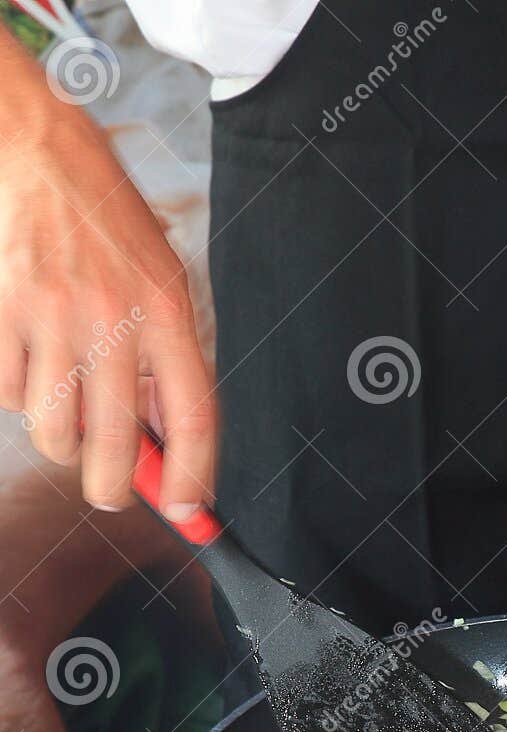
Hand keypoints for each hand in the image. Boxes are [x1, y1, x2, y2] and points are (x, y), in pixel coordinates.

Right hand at [0, 44, 214, 515]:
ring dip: (61, 437)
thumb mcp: (160, 280)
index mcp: (167, 311)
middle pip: (116, 445)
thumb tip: (159, 445)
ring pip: (56, 432)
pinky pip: (10, 395)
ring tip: (67, 406)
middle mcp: (114, 318)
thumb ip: (164, 359)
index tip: (189, 513)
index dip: (193, 477)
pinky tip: (30, 358)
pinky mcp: (4, 313)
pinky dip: (19, 393)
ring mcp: (54, 318)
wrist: (37, 149)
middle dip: (112, 487)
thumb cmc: (105, 219)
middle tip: (109, 490)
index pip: (193, 416)